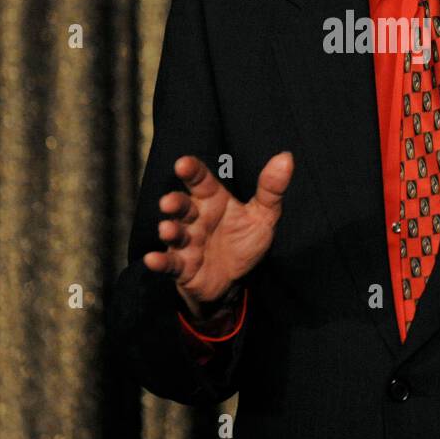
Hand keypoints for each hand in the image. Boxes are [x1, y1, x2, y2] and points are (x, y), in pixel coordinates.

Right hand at [143, 151, 293, 316]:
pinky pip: (169, 264)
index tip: (183, 164)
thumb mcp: (262, 216)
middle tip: (169, 201)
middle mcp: (195, 218)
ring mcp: (186, 242)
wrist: (235, 281)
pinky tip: (152, 260)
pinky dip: (159, 263)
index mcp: (212, 200)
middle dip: (174, 202)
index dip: (191, 171)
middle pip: (182, 205)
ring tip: (167, 229)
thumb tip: (286, 157)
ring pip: (174, 233)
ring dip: (169, 231)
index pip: (200, 180)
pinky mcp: (182, 267)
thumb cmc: (243, 241)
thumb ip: (271, 189)